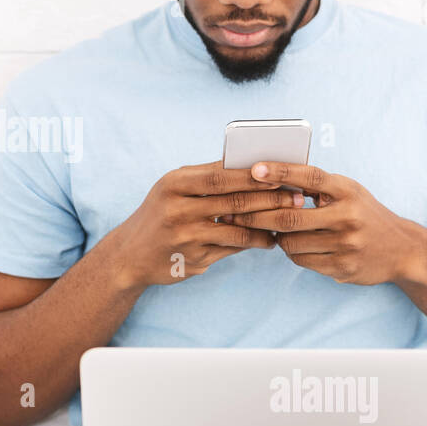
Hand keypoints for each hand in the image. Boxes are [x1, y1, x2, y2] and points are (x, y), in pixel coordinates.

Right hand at [109, 159, 300, 289]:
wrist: (129, 256)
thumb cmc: (159, 214)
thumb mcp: (172, 188)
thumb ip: (206, 177)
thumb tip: (251, 165)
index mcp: (174, 184)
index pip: (221, 175)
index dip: (254, 174)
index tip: (281, 172)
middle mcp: (178, 209)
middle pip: (235, 201)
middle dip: (271, 199)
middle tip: (298, 197)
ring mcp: (186, 237)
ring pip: (239, 228)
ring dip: (269, 224)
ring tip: (290, 220)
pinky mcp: (194, 260)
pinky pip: (232, 249)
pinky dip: (254, 243)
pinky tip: (269, 239)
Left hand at [223, 161, 422, 285]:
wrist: (403, 250)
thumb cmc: (364, 213)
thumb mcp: (348, 192)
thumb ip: (316, 186)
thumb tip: (268, 176)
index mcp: (348, 190)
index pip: (309, 176)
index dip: (280, 171)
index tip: (253, 169)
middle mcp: (348, 216)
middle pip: (290, 217)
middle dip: (256, 216)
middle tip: (233, 213)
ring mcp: (346, 244)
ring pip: (291, 243)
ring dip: (274, 237)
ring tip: (267, 230)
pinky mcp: (343, 267)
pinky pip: (301, 261)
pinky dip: (290, 252)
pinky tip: (291, 245)